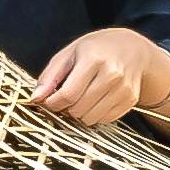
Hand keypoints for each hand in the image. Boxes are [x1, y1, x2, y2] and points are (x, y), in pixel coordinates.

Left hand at [27, 28, 169, 128]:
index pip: (68, 94)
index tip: (49, 101)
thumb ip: (50, 76)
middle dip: (67, 108)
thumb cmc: (97, 49)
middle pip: (78, 109)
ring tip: (82, 97)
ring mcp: (123, 88)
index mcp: (94, 59)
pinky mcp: (130, 100)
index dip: (53, 103)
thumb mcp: (69, 53)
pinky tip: (96, 100)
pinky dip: (95, 115)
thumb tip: (35, 98)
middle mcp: (112, 74)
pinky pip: (104, 120)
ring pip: (90, 118)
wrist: (134, 49)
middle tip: (67, 97)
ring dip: (80, 113)